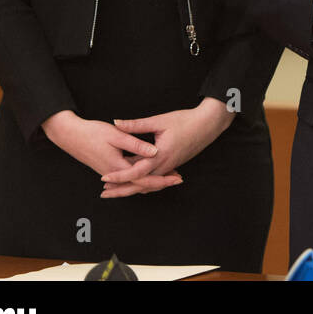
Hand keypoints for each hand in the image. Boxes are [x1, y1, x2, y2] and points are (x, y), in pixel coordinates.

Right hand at [41, 110, 165, 187]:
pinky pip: (128, 178)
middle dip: (161, 183)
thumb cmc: (92, 132)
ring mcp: (111, 172)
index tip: (177, 177)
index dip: (162, 179)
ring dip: (151, 181)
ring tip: (169, 177)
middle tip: (178, 179)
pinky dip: (140, 178)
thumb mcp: (116, 135)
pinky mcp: (109, 168)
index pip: (144, 179)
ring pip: (135, 182)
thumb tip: (154, 151)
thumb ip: (136, 144)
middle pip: (141, 185)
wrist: (70, 135)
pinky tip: (149, 173)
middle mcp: (115, 174)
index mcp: (119, 166)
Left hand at [101, 98, 235, 196]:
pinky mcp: (173, 165)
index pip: (136, 172)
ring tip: (114, 189)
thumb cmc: (185, 120)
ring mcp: (170, 167)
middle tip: (104, 193)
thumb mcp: (159, 121)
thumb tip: (116, 122)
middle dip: (121, 190)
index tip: (104, 178)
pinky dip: (143, 182)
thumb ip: (136, 124)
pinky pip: (155, 179)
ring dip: (132, 187)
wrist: (208, 124)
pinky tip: (134, 180)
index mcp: (160, 155)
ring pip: (148, 183)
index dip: (119, 176)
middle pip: (140, 184)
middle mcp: (165, 165)